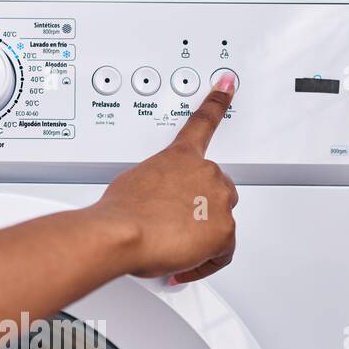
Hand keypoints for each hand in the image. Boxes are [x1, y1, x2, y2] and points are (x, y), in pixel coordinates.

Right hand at [95, 77, 237, 282]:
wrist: (121, 232)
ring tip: (170, 248)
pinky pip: (220, 254)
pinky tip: (182, 265)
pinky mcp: (224, 230)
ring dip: (199, 239)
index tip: (228, 84)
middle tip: (173, 229)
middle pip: (217, 192)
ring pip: (219, 224)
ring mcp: (218, 201)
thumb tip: (148, 206)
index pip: (202, 123)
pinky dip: (202, 263)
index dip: (217, 101)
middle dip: (199, 213)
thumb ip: (152, 190)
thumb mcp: (132, 187)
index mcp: (180, 157)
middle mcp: (205, 173)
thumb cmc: (120, 213)